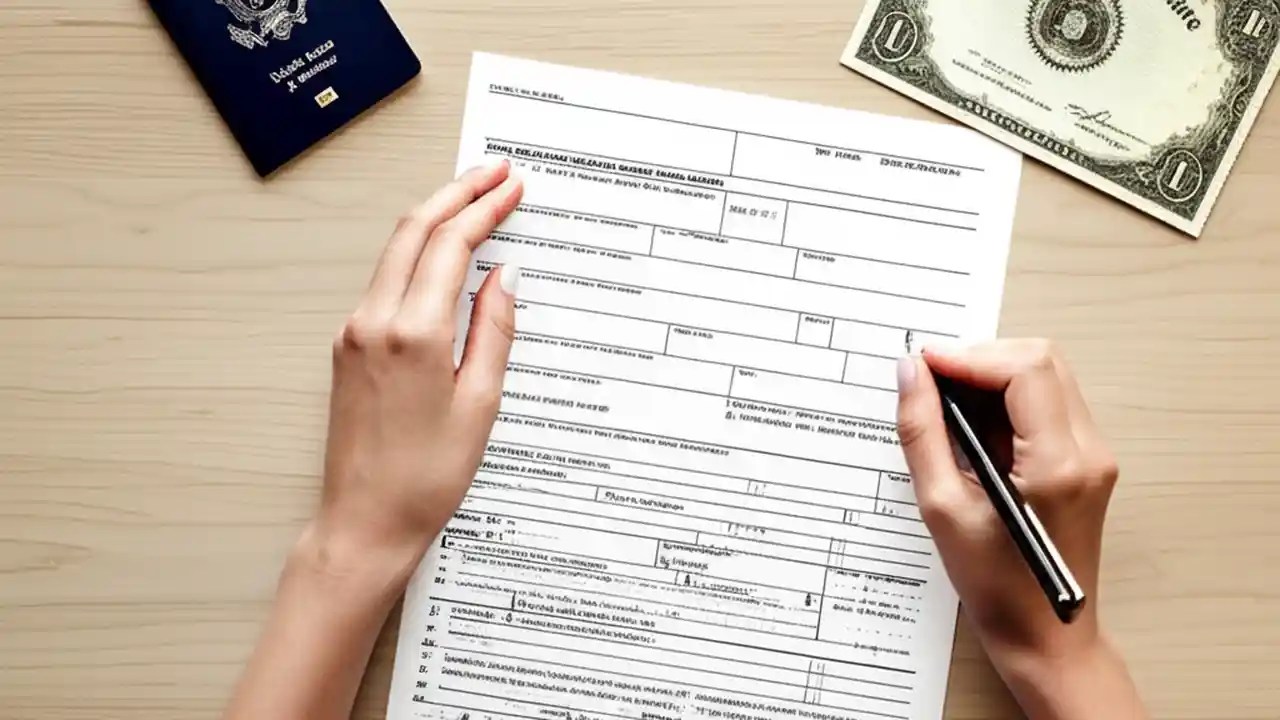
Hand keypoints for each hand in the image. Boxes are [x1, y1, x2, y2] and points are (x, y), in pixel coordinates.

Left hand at [311, 159, 522, 571]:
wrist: (363, 522)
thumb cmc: (424, 478)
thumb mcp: (480, 403)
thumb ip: (494, 330)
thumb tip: (504, 277)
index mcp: (413, 333)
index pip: (452, 245)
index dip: (485, 208)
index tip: (512, 187)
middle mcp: (374, 322)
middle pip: (415, 230)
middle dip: (456, 192)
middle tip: (494, 172)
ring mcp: (354, 333)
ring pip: (395, 251)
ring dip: (434, 218)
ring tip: (472, 201)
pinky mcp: (347, 348)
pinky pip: (384, 282)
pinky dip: (416, 255)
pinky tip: (441, 256)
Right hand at [895, 340, 1145, 718]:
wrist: (1046, 636)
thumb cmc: (998, 588)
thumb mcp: (942, 508)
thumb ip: (923, 433)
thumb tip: (910, 375)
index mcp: (1059, 465)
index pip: (1023, 370)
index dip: (968, 357)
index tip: (924, 365)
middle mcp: (1088, 452)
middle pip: (1041, 360)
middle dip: (981, 360)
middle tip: (932, 382)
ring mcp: (1093, 455)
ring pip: (1046, 376)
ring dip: (993, 378)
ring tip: (948, 408)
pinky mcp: (1085, 461)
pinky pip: (1047, 404)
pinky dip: (1006, 400)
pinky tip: (973, 429)